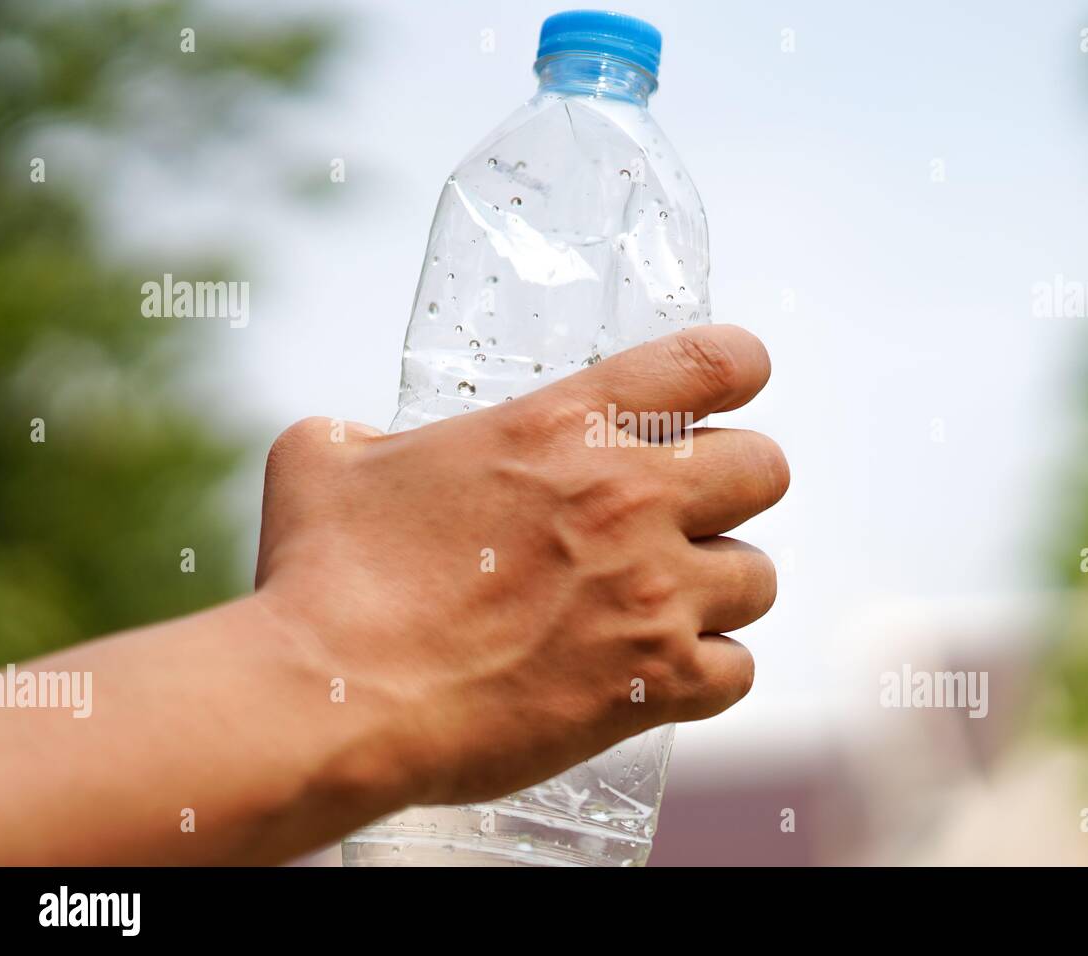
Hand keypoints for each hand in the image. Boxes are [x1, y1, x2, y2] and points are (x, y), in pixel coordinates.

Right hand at [255, 324, 789, 806]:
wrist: (329, 698)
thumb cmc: (322, 576)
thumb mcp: (326, 461)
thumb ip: (363, 436)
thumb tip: (355, 444)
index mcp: (564, 426)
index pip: (712, 361)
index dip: (734, 368)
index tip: (731, 384)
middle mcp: (629, 499)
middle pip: (765, 469)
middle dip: (733, 486)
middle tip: (684, 513)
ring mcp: (651, 594)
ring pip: (759, 577)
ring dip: (719, 588)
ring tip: (662, 604)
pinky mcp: (654, 682)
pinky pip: (737, 672)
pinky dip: (706, 673)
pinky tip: (659, 674)